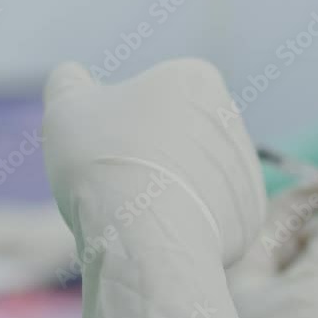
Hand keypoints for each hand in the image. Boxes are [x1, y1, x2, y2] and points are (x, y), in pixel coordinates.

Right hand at [41, 59, 266, 317]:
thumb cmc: (100, 156)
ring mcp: (245, 173)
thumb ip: (71, 83)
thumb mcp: (67, 102)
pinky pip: (209, 221)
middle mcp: (230, 121)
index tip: (108, 160)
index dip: (122, 136)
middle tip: (120, 193)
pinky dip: (187, 232)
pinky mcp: (250, 219)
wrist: (138, 226)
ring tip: (139, 220)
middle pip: (177, 146)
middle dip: (150, 169)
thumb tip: (72, 76)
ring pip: (194, 185)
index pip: (155, 103)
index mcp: (194, 78)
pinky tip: (163, 241)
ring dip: (168, 202)